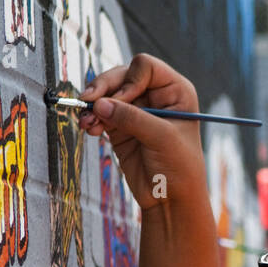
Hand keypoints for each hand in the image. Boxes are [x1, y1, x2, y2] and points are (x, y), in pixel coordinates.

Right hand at [77, 53, 207, 209]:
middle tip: (88, 102)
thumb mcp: (162, 138)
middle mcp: (155, 95)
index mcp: (175, 90)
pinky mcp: (120, 126)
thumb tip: (99, 104)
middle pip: (121, 76)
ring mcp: (136, 110)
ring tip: (87, 123)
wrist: (170, 199)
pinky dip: (92, 119)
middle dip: (104, 89)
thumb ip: (132, 118)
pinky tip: (90, 129)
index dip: (130, 80)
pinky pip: (100, 114)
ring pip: (107, 95)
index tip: (123, 99)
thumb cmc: (180, 167)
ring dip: (94, 106)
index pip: (145, 67)